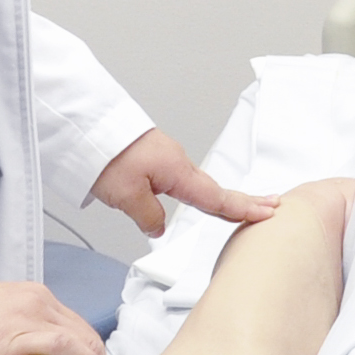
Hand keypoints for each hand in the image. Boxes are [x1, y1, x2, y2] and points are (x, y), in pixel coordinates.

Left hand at [90, 128, 277, 234]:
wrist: (84, 126)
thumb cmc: (106, 155)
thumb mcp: (127, 196)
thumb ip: (148, 216)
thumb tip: (158, 228)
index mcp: (177, 172)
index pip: (216, 198)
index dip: (242, 209)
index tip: (268, 213)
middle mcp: (177, 164)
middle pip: (215, 189)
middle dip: (243, 200)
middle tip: (270, 205)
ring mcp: (166, 160)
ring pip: (199, 184)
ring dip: (222, 196)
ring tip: (241, 207)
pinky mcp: (153, 159)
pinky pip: (184, 178)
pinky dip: (200, 189)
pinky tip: (197, 196)